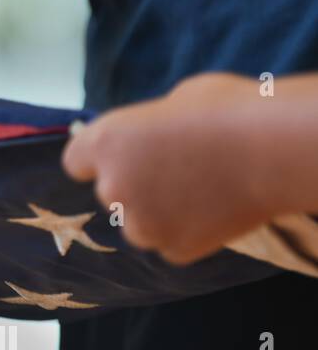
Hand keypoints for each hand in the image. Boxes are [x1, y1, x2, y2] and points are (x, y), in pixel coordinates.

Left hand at [62, 73, 273, 263]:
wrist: (273, 151)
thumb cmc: (228, 111)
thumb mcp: (175, 101)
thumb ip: (149, 126)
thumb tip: (150, 135)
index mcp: (105, 143)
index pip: (77, 162)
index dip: (99, 160)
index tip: (120, 158)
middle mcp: (113, 187)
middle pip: (111, 192)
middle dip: (136, 185)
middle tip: (177, 170)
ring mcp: (143, 223)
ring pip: (140, 224)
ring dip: (159, 213)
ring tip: (200, 191)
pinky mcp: (175, 249)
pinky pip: (171, 244)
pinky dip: (188, 232)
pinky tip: (214, 210)